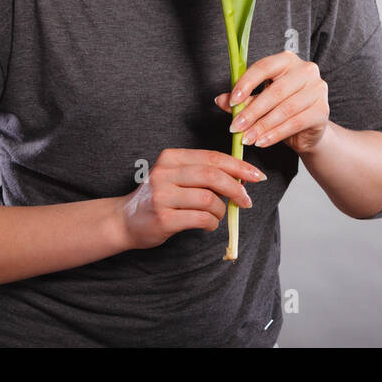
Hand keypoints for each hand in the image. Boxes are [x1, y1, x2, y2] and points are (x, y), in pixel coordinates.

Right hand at [118, 148, 266, 250]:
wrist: (124, 221)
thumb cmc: (158, 197)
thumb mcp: (175, 176)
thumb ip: (202, 172)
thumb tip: (241, 177)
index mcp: (171, 158)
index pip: (212, 158)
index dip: (238, 166)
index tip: (257, 176)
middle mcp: (164, 173)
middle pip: (212, 176)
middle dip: (236, 188)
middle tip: (246, 200)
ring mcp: (162, 196)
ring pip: (209, 199)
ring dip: (222, 209)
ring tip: (220, 214)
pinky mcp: (163, 218)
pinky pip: (200, 219)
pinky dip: (212, 223)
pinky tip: (210, 224)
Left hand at [216, 50, 329, 154]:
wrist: (308, 130)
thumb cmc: (282, 110)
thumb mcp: (260, 102)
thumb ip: (243, 99)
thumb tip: (220, 100)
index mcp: (287, 60)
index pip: (264, 67)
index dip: (246, 83)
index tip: (232, 101)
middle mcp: (306, 70)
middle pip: (275, 91)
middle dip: (252, 111)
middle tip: (235, 127)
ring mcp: (317, 89)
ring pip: (285, 109)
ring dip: (262, 126)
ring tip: (246, 138)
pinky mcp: (322, 110)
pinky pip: (295, 122)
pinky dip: (275, 134)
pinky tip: (262, 141)